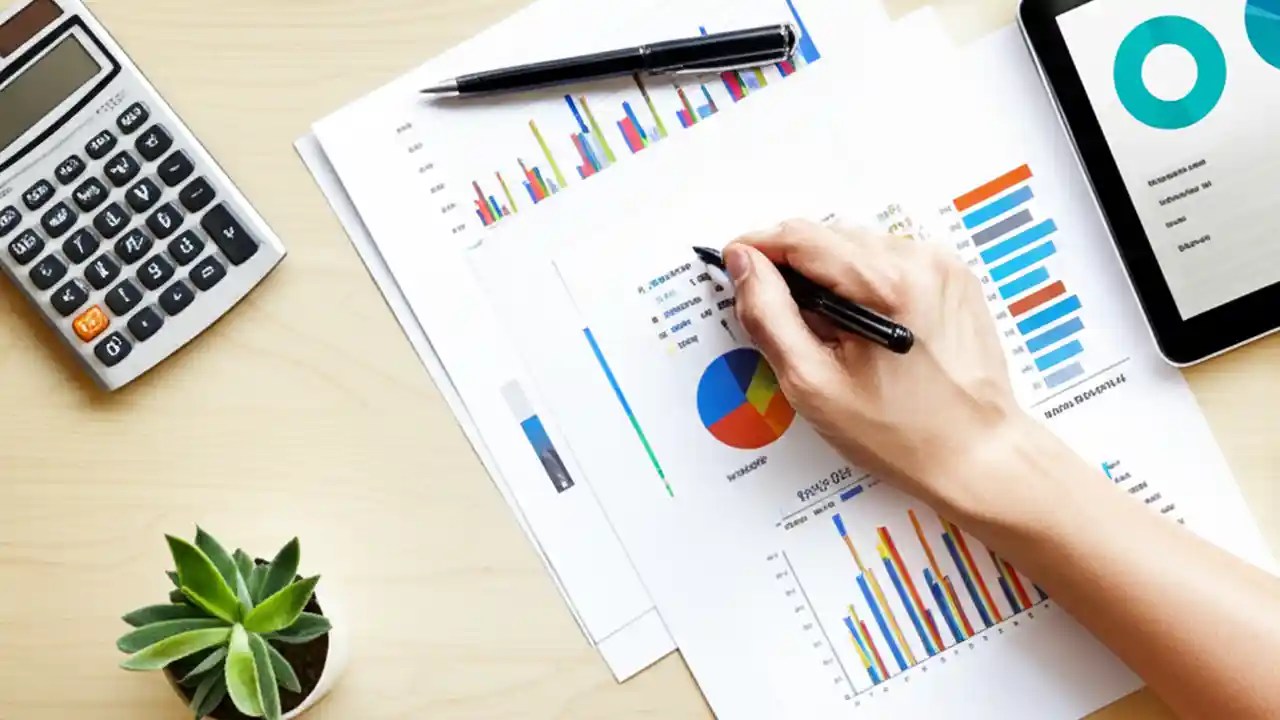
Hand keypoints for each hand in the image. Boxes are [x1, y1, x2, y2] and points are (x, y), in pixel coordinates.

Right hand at [724, 220, 1039, 516]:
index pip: (799, 236)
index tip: (734, 266)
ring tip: (828, 331)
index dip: (756, 247)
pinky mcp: (954, 275)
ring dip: (829, 274)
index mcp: (885, 283)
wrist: (978, 454)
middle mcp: (919, 260)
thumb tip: (743, 264)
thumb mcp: (813, 384)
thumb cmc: (900, 434)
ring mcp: (942, 264)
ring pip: (857, 245)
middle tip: (779, 315)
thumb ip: (769, 315)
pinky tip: (863, 326)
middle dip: (792, 266)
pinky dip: (864, 281)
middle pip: (828, 236)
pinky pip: (890, 259)